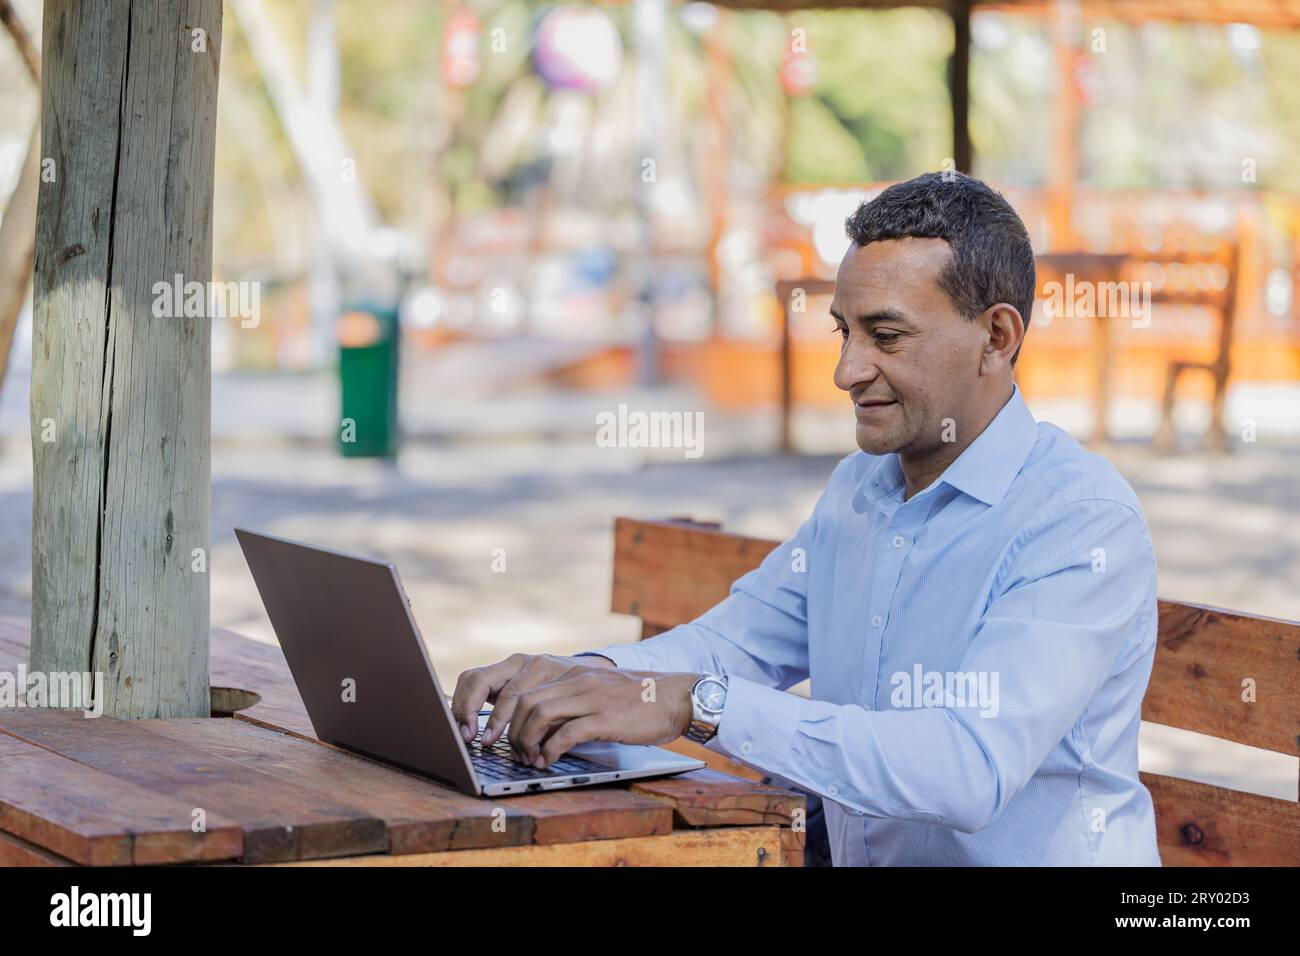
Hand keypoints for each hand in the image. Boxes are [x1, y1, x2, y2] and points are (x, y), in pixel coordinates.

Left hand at [505, 668, 698, 767]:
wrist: (675, 697)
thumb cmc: (635, 701)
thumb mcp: (595, 693)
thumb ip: (567, 702)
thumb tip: (535, 727)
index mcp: (571, 673)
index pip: (521, 687)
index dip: (501, 713)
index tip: (495, 735)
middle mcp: (577, 680)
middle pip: (524, 700)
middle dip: (509, 730)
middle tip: (509, 751)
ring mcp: (591, 697)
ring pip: (540, 714)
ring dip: (527, 740)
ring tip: (529, 758)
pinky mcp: (606, 717)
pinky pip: (567, 733)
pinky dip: (551, 750)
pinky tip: (549, 761)